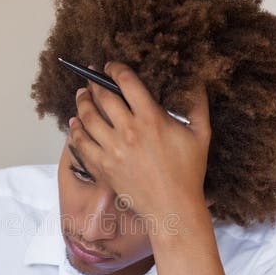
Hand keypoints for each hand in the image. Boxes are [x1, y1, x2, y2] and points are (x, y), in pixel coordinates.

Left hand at [69, 61, 210, 218]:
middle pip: (103, 97)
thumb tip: (196, 82)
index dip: (115, 69)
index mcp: (151, 118)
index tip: (110, 66)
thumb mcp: (201, 135)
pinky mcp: (103, 167)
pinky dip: (75, 131)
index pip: (126, 82)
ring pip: (87, 118)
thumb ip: (197, 105)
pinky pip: (81, 144)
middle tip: (90, 77)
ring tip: (81, 95)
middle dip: (93, 82)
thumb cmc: (189, 173)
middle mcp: (128, 131)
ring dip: (81, 103)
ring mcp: (112, 150)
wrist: (173, 208)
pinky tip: (74, 124)